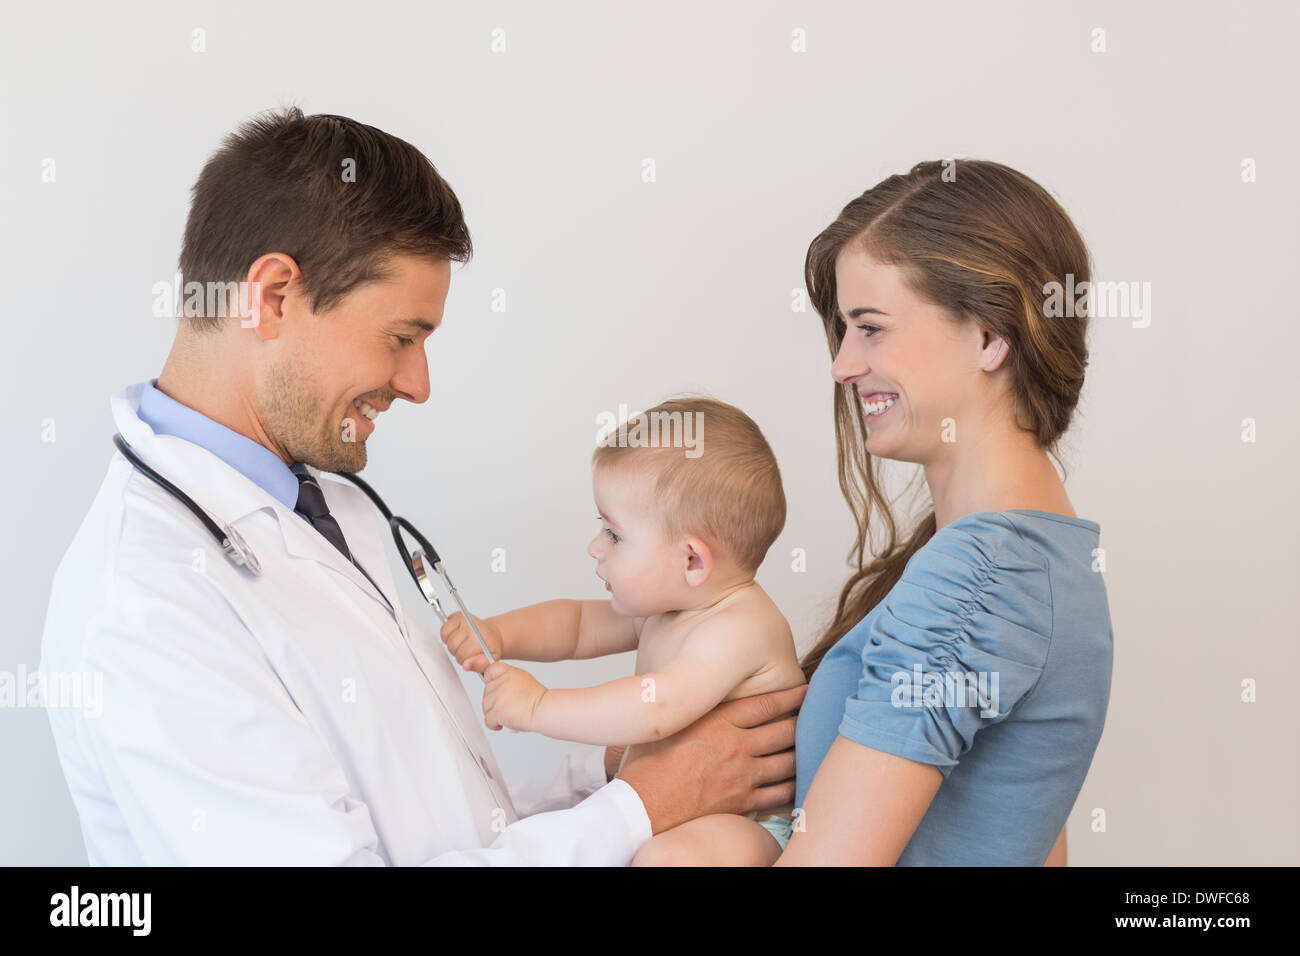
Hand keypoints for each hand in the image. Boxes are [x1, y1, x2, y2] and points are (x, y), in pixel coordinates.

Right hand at [440, 611, 503, 672]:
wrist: (492, 635)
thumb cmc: (490, 647)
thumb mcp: (491, 659)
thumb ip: (479, 664)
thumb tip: (466, 665)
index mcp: (482, 636)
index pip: (463, 653)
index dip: (464, 660)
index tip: (469, 658)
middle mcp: (473, 625)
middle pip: (453, 646)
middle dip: (457, 653)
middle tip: (466, 652)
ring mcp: (465, 619)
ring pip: (447, 639)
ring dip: (452, 645)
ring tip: (462, 645)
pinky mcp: (457, 615)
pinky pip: (443, 630)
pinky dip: (446, 636)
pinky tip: (456, 637)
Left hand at [481, 661, 546, 732]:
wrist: (545, 710)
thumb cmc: (537, 699)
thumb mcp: (522, 679)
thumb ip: (506, 679)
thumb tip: (493, 686)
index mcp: (509, 672)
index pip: (490, 671)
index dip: (490, 681)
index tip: (495, 688)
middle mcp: (503, 682)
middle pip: (486, 692)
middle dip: (493, 701)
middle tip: (505, 706)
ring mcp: (500, 697)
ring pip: (485, 707)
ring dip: (493, 714)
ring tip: (507, 714)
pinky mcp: (498, 711)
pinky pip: (488, 720)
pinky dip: (494, 724)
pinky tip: (502, 723)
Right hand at [616, 683, 805, 834]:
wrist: (641, 805)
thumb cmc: (647, 764)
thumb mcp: (669, 723)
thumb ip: (691, 706)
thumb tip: (698, 688)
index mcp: (718, 720)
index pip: (767, 703)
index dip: (791, 696)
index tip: (804, 690)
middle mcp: (735, 745)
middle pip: (785, 730)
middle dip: (801, 722)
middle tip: (811, 717)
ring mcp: (742, 775)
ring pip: (788, 761)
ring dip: (800, 753)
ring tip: (807, 746)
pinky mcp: (742, 802)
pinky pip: (780, 793)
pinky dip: (792, 785)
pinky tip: (795, 780)